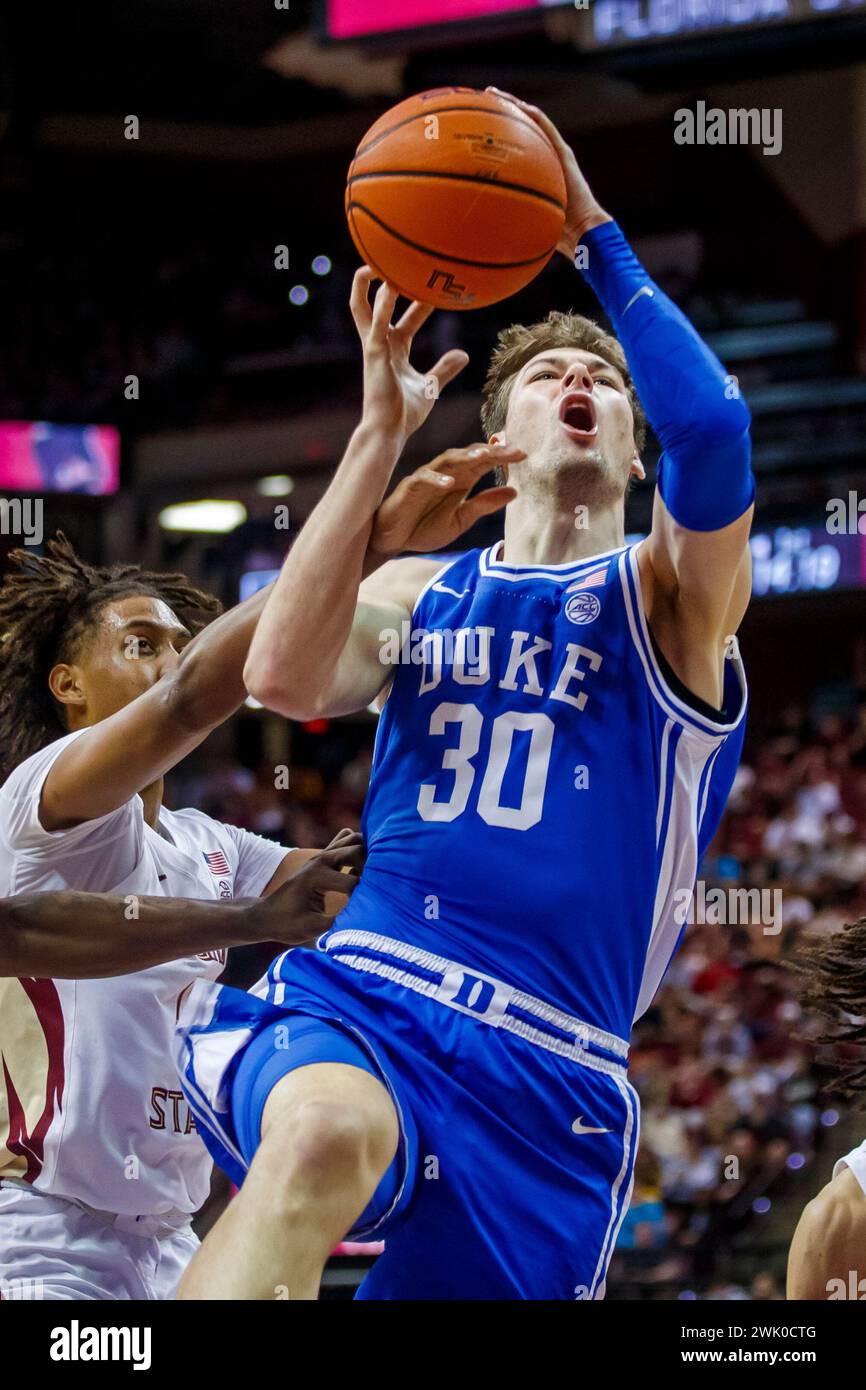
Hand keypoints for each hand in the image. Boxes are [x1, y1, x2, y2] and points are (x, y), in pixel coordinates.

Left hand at [248, 829, 363, 947]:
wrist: (266, 915)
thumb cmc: (286, 924)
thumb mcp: (311, 929)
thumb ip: (338, 922)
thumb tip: (365, 919)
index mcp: (316, 877)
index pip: (354, 881)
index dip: (366, 897)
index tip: (370, 910)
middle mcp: (320, 860)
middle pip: (358, 850)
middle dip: (372, 868)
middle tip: (377, 889)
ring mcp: (322, 855)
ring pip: (354, 839)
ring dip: (366, 854)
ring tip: (371, 877)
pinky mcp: (324, 856)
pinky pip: (345, 839)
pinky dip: (357, 847)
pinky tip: (360, 868)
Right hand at [350, 268, 468, 444]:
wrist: (390, 432)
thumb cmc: (404, 414)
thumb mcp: (430, 387)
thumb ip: (444, 369)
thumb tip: (463, 353)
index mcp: (394, 351)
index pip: (407, 319)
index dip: (420, 302)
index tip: (435, 287)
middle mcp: (381, 345)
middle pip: (375, 306)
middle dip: (378, 284)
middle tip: (392, 259)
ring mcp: (375, 348)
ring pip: (366, 308)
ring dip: (370, 284)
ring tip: (378, 261)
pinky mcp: (373, 355)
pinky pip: (376, 324)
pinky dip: (382, 305)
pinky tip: (387, 286)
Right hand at [369, 443, 524, 557]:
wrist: (392, 541)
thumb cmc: (424, 528)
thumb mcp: (461, 520)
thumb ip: (484, 505)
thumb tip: (515, 491)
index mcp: (461, 480)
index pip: (485, 463)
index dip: (503, 457)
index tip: (524, 454)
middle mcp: (446, 474)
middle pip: (471, 456)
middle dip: (492, 452)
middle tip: (513, 450)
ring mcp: (427, 479)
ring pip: (448, 460)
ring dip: (466, 457)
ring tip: (484, 456)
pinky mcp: (408, 488)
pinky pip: (422, 479)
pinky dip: (436, 479)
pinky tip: (449, 483)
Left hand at [486, 87, 611, 258]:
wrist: (582, 230)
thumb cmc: (554, 234)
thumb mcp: (522, 223)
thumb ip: (505, 218)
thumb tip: (475, 229)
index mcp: (537, 170)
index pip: (514, 146)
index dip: (496, 134)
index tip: (474, 126)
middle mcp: (546, 157)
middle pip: (521, 128)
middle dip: (500, 112)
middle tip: (480, 101)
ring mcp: (556, 152)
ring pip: (532, 120)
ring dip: (512, 105)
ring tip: (491, 94)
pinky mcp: (563, 152)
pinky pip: (545, 127)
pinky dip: (530, 114)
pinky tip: (516, 105)